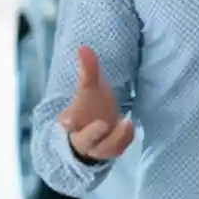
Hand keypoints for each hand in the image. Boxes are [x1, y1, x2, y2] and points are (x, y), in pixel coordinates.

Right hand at [59, 45, 134, 163]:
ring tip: (127, 121)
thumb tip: (84, 47)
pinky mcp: (110, 151)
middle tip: (102, 123)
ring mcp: (97, 147)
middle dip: (92, 133)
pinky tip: (131, 125)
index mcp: (71, 121)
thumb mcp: (90, 87)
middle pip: (85, 140)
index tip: (67, 121)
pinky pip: (118, 150)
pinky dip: (125, 141)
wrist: (99, 126)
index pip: (67, 123)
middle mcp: (83, 137)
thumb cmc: (92, 105)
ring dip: (116, 137)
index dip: (67, 122)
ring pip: (104, 148)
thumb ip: (88, 69)